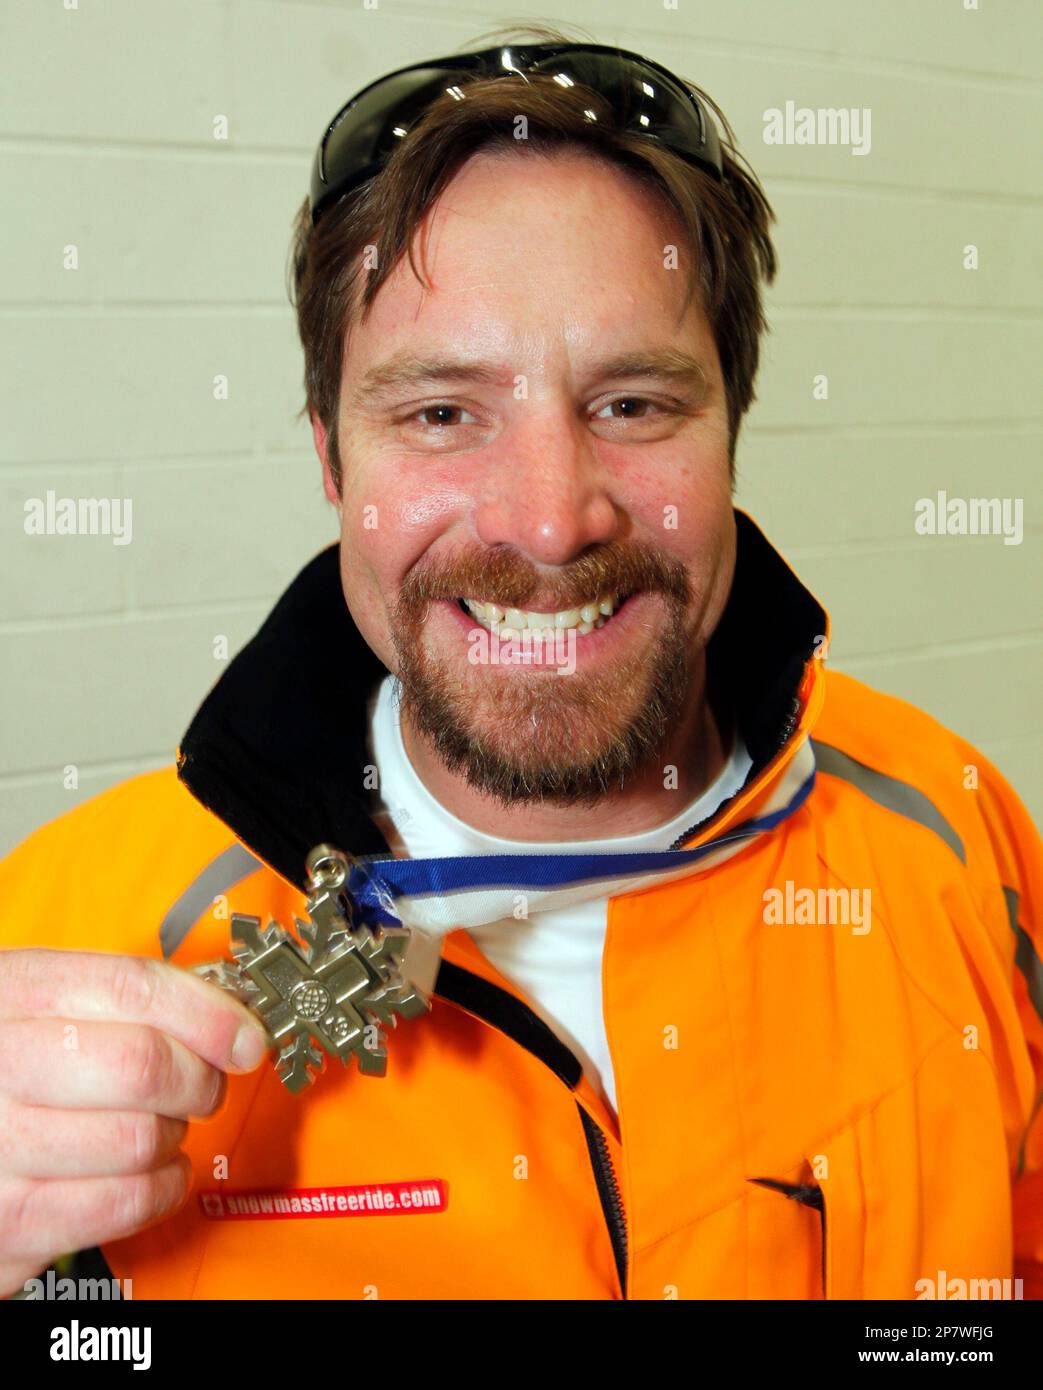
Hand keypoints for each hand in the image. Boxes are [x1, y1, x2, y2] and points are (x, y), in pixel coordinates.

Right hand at [0, 948, 268, 1296]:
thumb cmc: (2, 1066)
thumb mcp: (36, 1005)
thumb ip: (119, 1000)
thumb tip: (226, 1021)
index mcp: (7, 993)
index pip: (130, 988)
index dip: (207, 1012)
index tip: (245, 1036)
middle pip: (143, 1065)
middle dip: (197, 1079)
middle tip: (200, 1084)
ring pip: (141, 1139)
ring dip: (173, 1136)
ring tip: (156, 1125)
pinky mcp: (9, 1224)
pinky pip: (123, 1204)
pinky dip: (160, 1188)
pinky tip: (150, 1170)